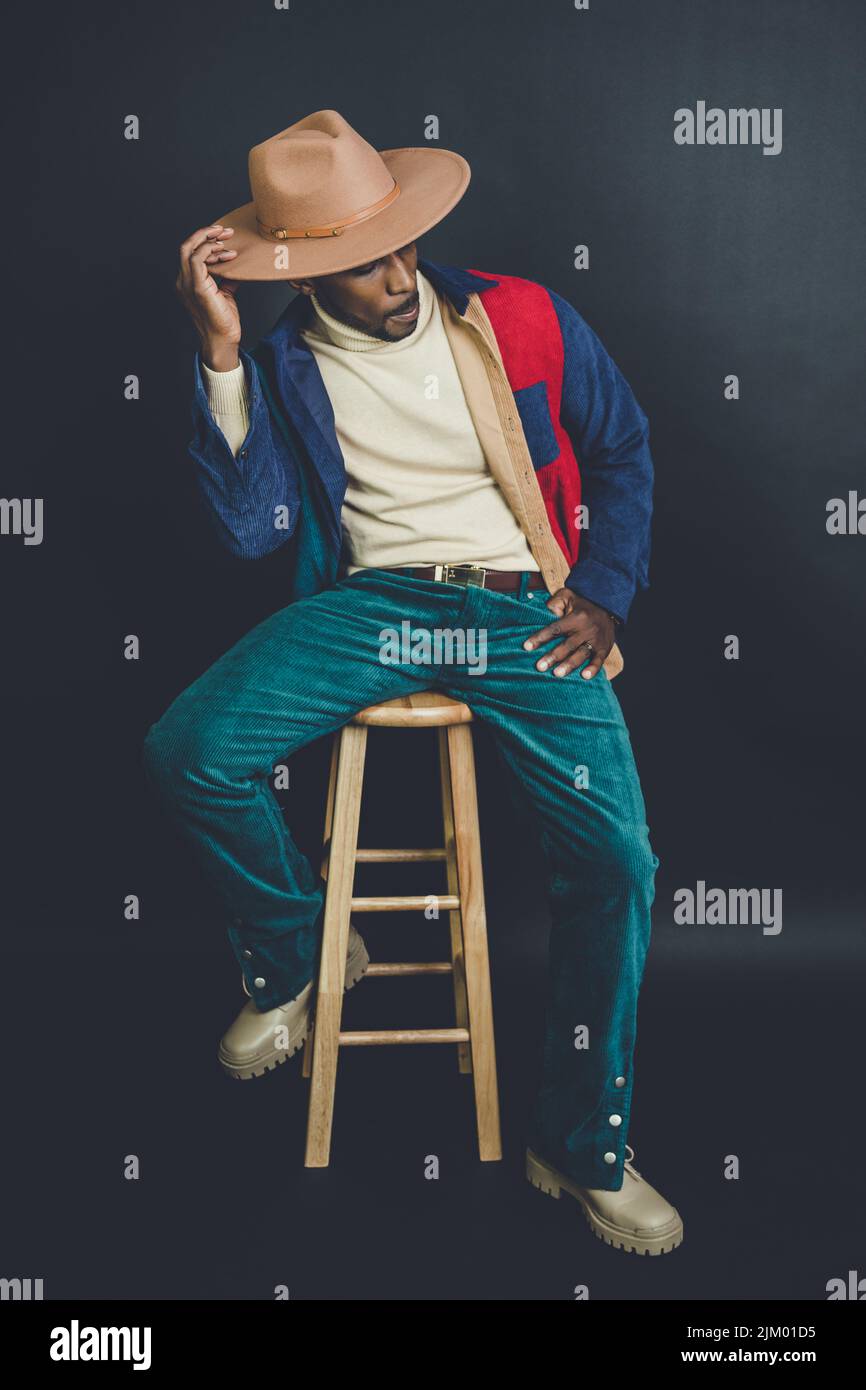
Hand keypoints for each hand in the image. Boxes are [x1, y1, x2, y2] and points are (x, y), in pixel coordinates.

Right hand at [175, 224, 241, 368]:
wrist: (223, 341)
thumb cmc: (224, 322)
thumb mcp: (226, 294)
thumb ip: (227, 278)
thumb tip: (236, 267)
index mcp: (187, 282)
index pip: (190, 252)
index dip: (205, 240)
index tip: (225, 236)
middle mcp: (183, 281)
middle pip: (186, 246)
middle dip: (205, 233)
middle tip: (226, 230)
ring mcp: (187, 285)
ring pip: (188, 248)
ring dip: (208, 239)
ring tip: (227, 237)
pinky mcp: (197, 288)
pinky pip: (197, 259)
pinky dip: (210, 251)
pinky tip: (226, 253)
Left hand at [522, 587, 614, 679]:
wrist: (609, 607)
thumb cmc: (582, 604)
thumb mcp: (568, 596)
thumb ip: (554, 602)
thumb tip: (544, 613)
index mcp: (576, 617)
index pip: (555, 628)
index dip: (541, 637)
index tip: (527, 647)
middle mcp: (586, 629)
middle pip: (567, 645)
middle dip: (553, 656)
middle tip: (540, 667)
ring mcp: (596, 640)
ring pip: (581, 654)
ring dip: (569, 665)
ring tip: (557, 674)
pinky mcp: (604, 648)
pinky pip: (599, 660)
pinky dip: (593, 668)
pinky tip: (585, 676)